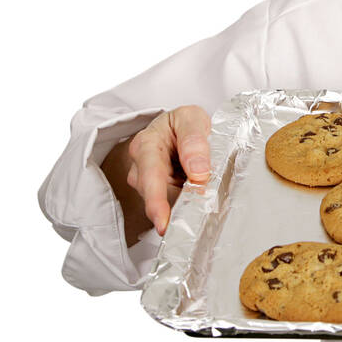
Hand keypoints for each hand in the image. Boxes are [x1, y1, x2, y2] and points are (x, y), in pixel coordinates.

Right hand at [125, 105, 212, 235]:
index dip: (156, 202)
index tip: (163, 222)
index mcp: (146, 145)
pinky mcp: (158, 194)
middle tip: (195, 218)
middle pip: (154, 197)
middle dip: (174, 210)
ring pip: (165, 203)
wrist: (179, 127)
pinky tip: (195, 201)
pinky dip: (185, 207)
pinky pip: (171, 206)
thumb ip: (194, 141)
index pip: (150, 177)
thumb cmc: (183, 123)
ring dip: (183, 206)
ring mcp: (146, 183)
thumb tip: (198, 172)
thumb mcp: (191, 119)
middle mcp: (140, 168)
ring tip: (201, 199)